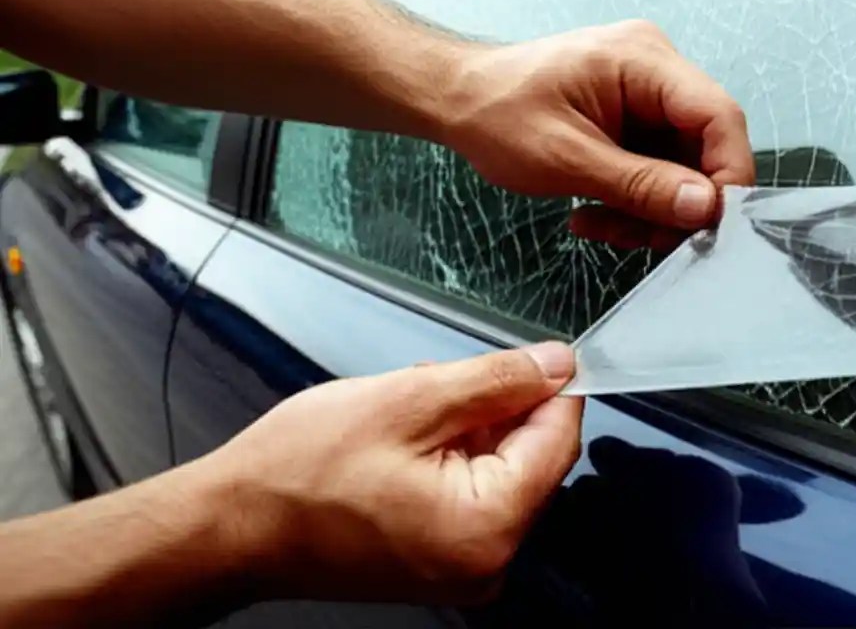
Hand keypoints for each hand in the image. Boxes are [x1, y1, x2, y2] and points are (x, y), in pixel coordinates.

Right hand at [196, 342, 582, 605]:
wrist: (230, 528)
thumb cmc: (298, 474)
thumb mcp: (409, 401)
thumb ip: (496, 381)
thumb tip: (557, 365)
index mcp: (487, 529)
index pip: (559, 441)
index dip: (551, 387)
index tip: (535, 355)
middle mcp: (486, 560)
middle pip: (531, 456)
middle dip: (494, 408)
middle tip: (435, 384)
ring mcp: (463, 565)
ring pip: (499, 468)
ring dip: (465, 427)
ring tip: (405, 411)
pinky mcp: (440, 559)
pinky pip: (471, 492)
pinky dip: (448, 455)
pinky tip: (404, 437)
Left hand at [438, 19, 754, 250]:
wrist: (454, 100)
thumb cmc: (495, 113)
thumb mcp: (568, 159)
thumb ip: (641, 184)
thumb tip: (704, 207)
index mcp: (643, 60)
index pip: (719, 115)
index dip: (727, 174)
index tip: (711, 225)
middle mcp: (654, 68)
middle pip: (704, 146)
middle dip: (678, 202)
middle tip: (645, 239)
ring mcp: (645, 94)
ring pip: (681, 166)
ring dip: (650, 209)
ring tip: (602, 226)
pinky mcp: (633, 118)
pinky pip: (656, 168)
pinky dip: (634, 200)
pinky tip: (595, 214)